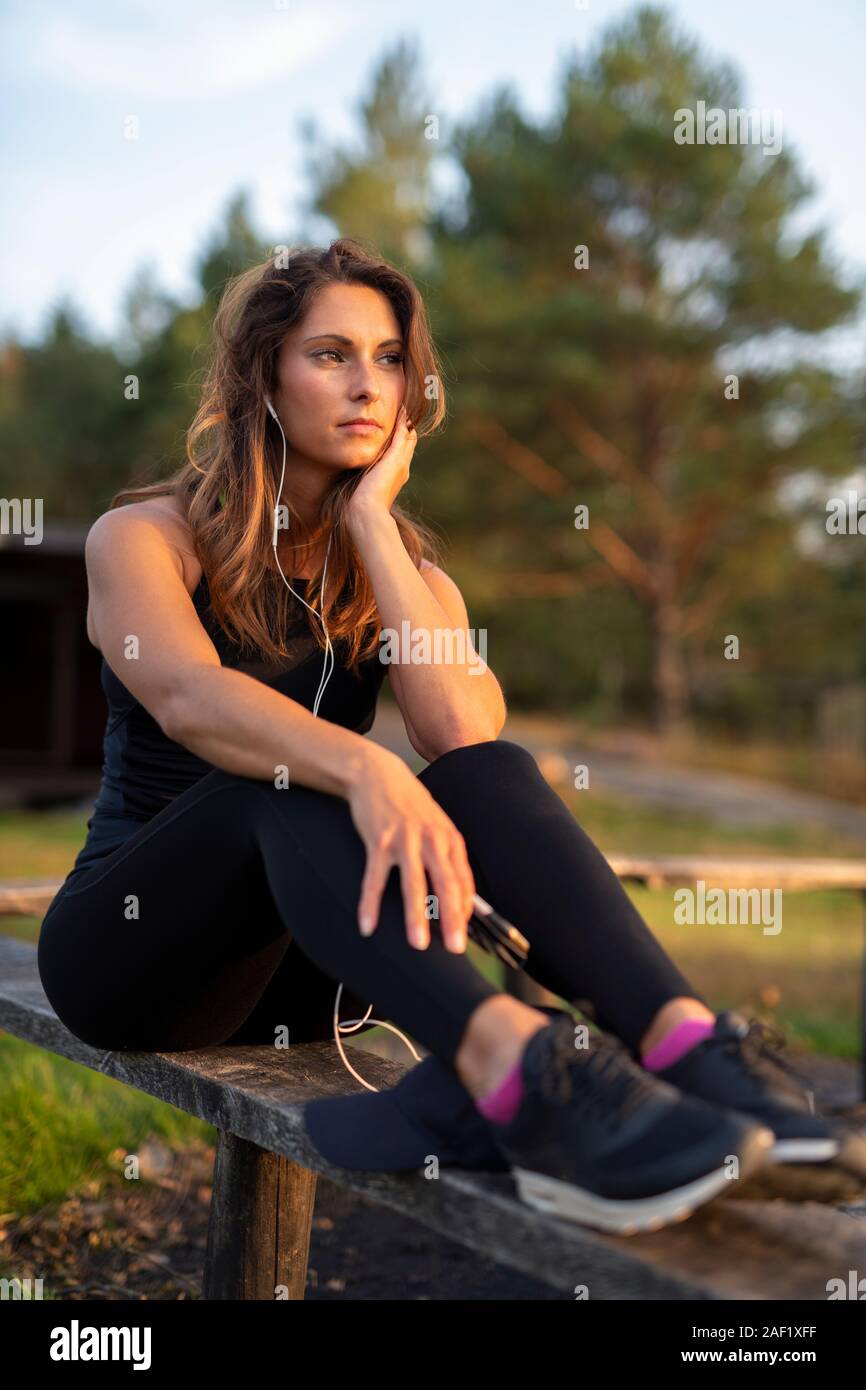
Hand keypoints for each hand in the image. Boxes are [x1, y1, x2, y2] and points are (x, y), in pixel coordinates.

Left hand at [346, 404, 416, 524]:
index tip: (397, 426)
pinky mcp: (396, 459)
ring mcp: (401, 463)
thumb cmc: (361, 506)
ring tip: (405, 407)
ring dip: (407, 422)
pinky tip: (400, 411)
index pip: (401, 452)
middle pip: (409, 442)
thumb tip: (351, 476)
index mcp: (396, 475)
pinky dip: (402, 423)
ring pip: (408, 437)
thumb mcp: (363, 488)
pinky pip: (402, 435)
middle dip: (407, 427)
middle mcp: (402, 468)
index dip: (401, 439)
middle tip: (405, 411)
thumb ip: (363, 479)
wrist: (367, 512)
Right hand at [347, 747, 475, 950]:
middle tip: (456, 947)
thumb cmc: (410, 806)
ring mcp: (404, 839)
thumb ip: (448, 858)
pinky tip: (367, 926)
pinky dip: (370, 904)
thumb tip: (463, 898)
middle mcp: (431, 839)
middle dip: (452, 918)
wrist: (377, 773)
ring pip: (414, 883)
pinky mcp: (378, 840)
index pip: (464, 881)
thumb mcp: (436, 827)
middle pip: (446, 883)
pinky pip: (375, 878)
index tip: (466, 937)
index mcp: (449, 839)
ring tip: (417, 945)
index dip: (466, 911)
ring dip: (416, 916)